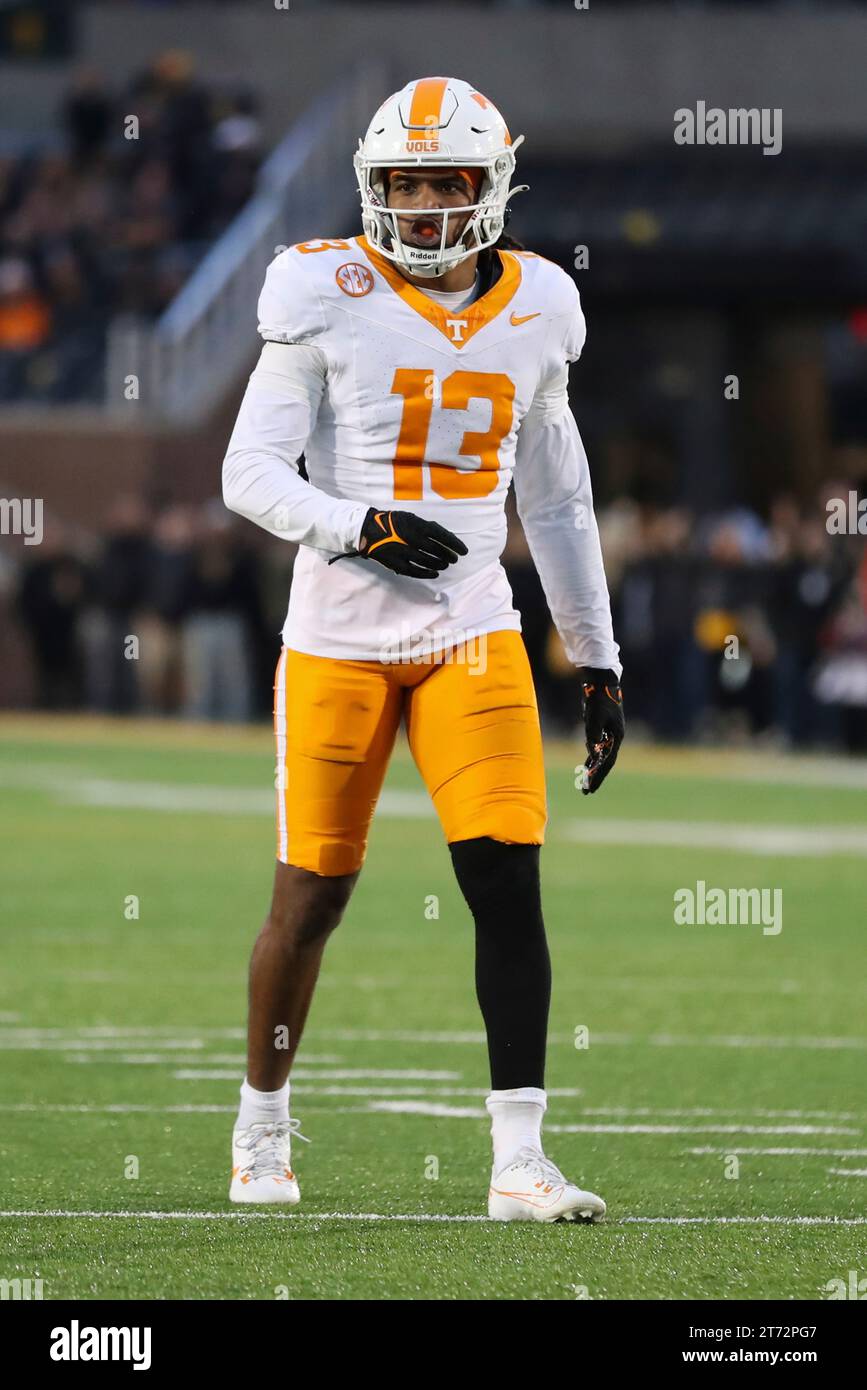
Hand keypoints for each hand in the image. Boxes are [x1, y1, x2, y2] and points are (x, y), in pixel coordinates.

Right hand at [356, 507, 467, 577]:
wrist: (369, 530)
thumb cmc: (394, 523)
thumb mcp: (411, 518)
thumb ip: (428, 527)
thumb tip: (446, 537)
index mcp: (417, 525)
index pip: (442, 536)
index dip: (455, 544)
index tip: (464, 551)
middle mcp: (413, 539)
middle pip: (437, 551)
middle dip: (449, 556)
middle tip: (454, 559)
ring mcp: (405, 553)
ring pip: (428, 562)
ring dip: (440, 564)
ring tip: (445, 565)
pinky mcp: (397, 564)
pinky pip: (416, 571)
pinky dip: (428, 574)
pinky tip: (435, 574)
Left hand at [577, 667, 623, 793]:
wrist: (602, 683)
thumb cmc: (599, 699)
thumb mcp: (594, 718)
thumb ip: (593, 736)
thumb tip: (592, 753)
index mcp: (617, 736)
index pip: (608, 761)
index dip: (599, 775)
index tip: (590, 787)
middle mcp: (615, 737)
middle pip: (605, 762)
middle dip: (596, 777)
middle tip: (587, 791)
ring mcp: (609, 734)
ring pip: (601, 756)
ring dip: (593, 769)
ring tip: (585, 784)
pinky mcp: (602, 729)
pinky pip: (597, 748)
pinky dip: (592, 757)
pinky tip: (587, 765)